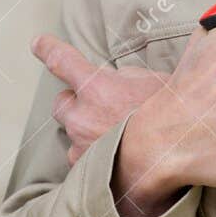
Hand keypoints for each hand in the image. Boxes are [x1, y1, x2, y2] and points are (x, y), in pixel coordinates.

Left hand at [33, 34, 167, 165]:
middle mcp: (82, 117)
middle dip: (75, 104)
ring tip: (116, 138)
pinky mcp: (88, 172)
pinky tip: (118, 160)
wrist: (178, 156)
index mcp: (96, 88)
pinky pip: (83, 161)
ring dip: (86, 133)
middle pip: (62, 103)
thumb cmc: (171, 116)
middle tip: (100, 108)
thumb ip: (125, 78)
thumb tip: (116, 80)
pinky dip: (95, 159)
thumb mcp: (152, 81)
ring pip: (72, 135)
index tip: (37, 44)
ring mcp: (82, 147)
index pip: (62, 61)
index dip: (48, 49)